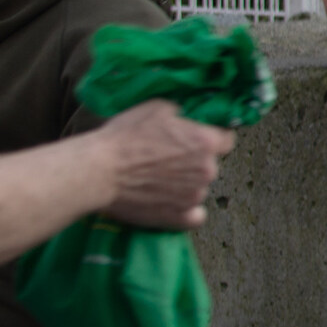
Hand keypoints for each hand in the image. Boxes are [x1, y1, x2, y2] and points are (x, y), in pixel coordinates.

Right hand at [95, 99, 233, 230]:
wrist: (100, 171)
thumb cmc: (126, 136)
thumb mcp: (157, 108)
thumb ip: (181, 115)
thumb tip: (185, 119)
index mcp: (206, 142)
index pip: (226, 140)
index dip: (210, 138)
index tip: (194, 140)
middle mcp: (208, 170)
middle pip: (210, 164)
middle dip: (194, 161)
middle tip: (167, 160)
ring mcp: (195, 197)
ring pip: (199, 188)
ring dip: (186, 184)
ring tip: (158, 180)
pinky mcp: (180, 218)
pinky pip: (195, 216)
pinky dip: (186, 210)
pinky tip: (171, 202)